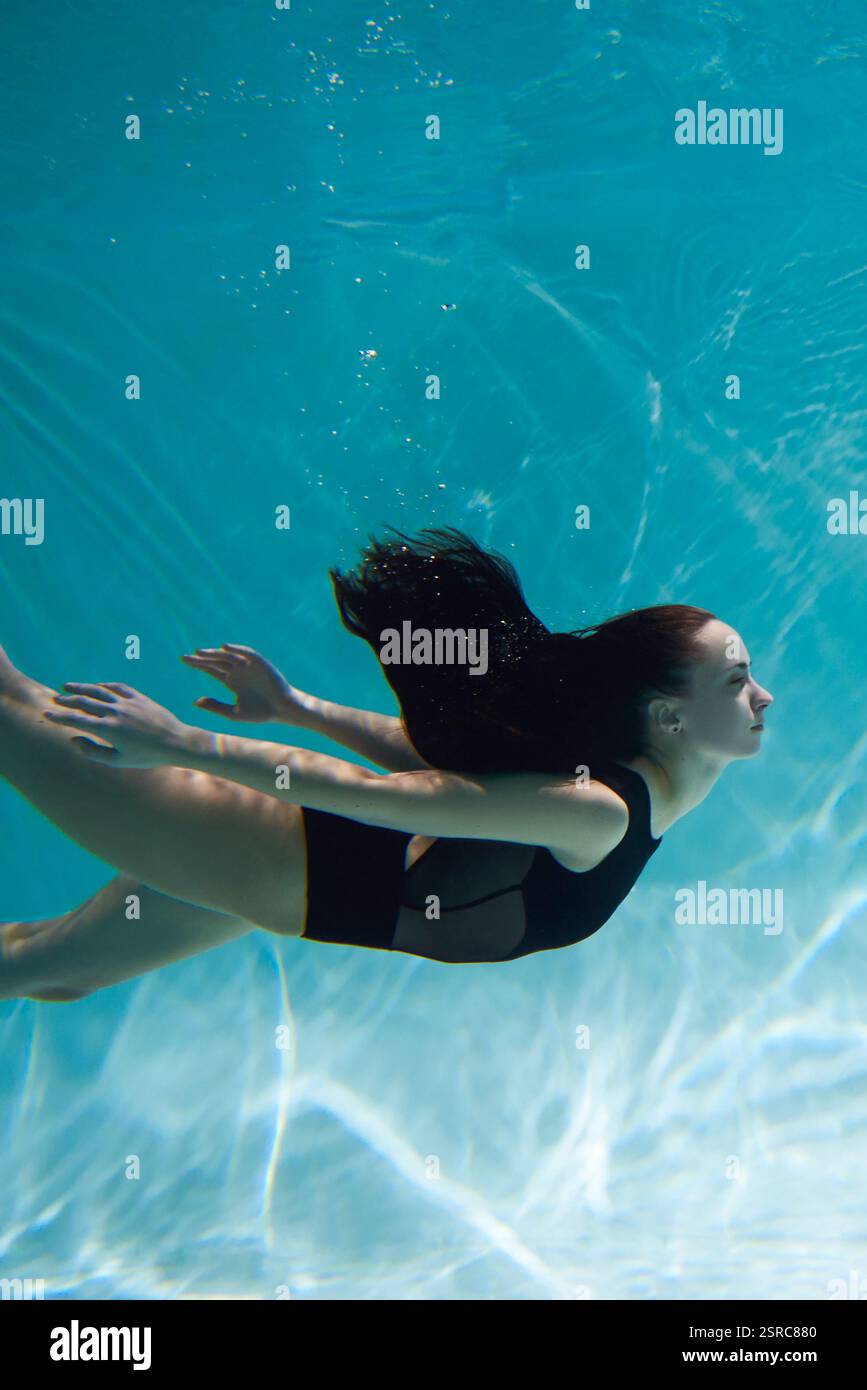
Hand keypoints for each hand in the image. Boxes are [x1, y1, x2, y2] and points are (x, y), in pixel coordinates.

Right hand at [44, 683, 189, 766]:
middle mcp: (116, 713)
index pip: (77, 720)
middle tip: (55, 698)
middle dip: (67, 700)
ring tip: (68, 686)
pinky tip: (98, 685)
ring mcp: (128, 703)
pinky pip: (118, 687)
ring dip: (82, 688)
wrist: (175, 742)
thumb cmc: (147, 757)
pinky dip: (105, 686)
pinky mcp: (140, 698)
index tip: (47, 714)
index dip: (60, 716)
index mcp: (108, 730)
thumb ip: (93, 752)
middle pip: (85, 702)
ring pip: (99, 691)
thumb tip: (74, 740)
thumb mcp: (118, 761)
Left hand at [181, 643, 306, 724]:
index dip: (199, 664)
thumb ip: (215, 706)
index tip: (184, 660)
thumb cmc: (260, 713)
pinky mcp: (260, 663)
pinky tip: (224, 647)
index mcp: (231, 681)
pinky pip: (247, 653)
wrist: (282, 710)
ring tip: (200, 653)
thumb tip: (195, 702)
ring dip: (214, 653)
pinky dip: (236, 649)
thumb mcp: (233, 712)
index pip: (211, 669)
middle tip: (186, 657)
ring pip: (228, 656)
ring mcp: (249, 666)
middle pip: (216, 661)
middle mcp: (238, 671)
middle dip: (202, 658)